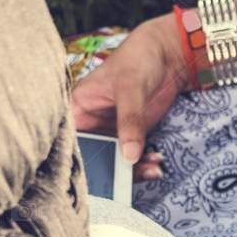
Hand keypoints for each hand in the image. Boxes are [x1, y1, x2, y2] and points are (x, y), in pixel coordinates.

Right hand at [70, 15, 189, 170]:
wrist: (168, 54)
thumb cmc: (139, 58)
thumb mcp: (130, 86)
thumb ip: (129, 120)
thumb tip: (129, 157)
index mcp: (77, 107)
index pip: (68, 138)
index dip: (76, 160)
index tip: (91, 178)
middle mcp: (89, 122)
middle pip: (90, 156)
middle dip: (108, 171)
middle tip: (124, 182)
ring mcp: (109, 131)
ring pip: (112, 161)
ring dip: (130, 171)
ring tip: (151, 169)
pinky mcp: (130, 135)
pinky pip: (131, 158)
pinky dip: (143, 164)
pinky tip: (156, 163)